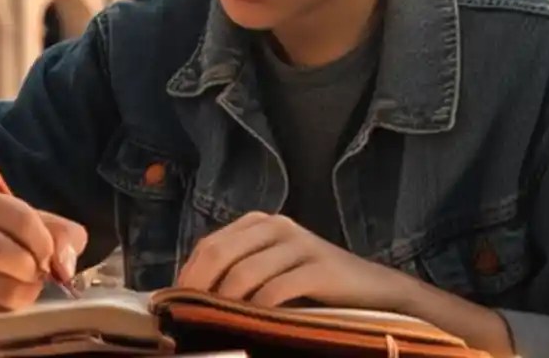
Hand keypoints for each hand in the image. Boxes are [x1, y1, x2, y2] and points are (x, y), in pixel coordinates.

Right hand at [0, 184, 86, 311]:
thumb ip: (61, 233)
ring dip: (27, 293)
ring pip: (2, 292)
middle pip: (3, 253)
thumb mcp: (30, 219)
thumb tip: (66, 267)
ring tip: (26, 285)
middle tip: (40, 273)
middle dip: (34, 269)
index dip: (46, 243)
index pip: (21, 219)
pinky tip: (7, 296)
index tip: (52, 256)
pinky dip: (10, 309)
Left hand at [176, 211, 407, 310]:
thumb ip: (238, 273)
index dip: (188, 275)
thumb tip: (189, 299)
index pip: (209, 245)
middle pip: (220, 253)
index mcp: (260, 222)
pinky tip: (254, 323)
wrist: (374, 290)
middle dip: (198, 288)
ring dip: (226, 303)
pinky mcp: (319, 267)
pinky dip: (259, 309)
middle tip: (187, 318)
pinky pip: (277, 289)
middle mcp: (277, 225)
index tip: (174, 306)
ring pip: (245, 272)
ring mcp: (299, 244)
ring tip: (217, 326)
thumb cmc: (315, 287)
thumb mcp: (272, 271)